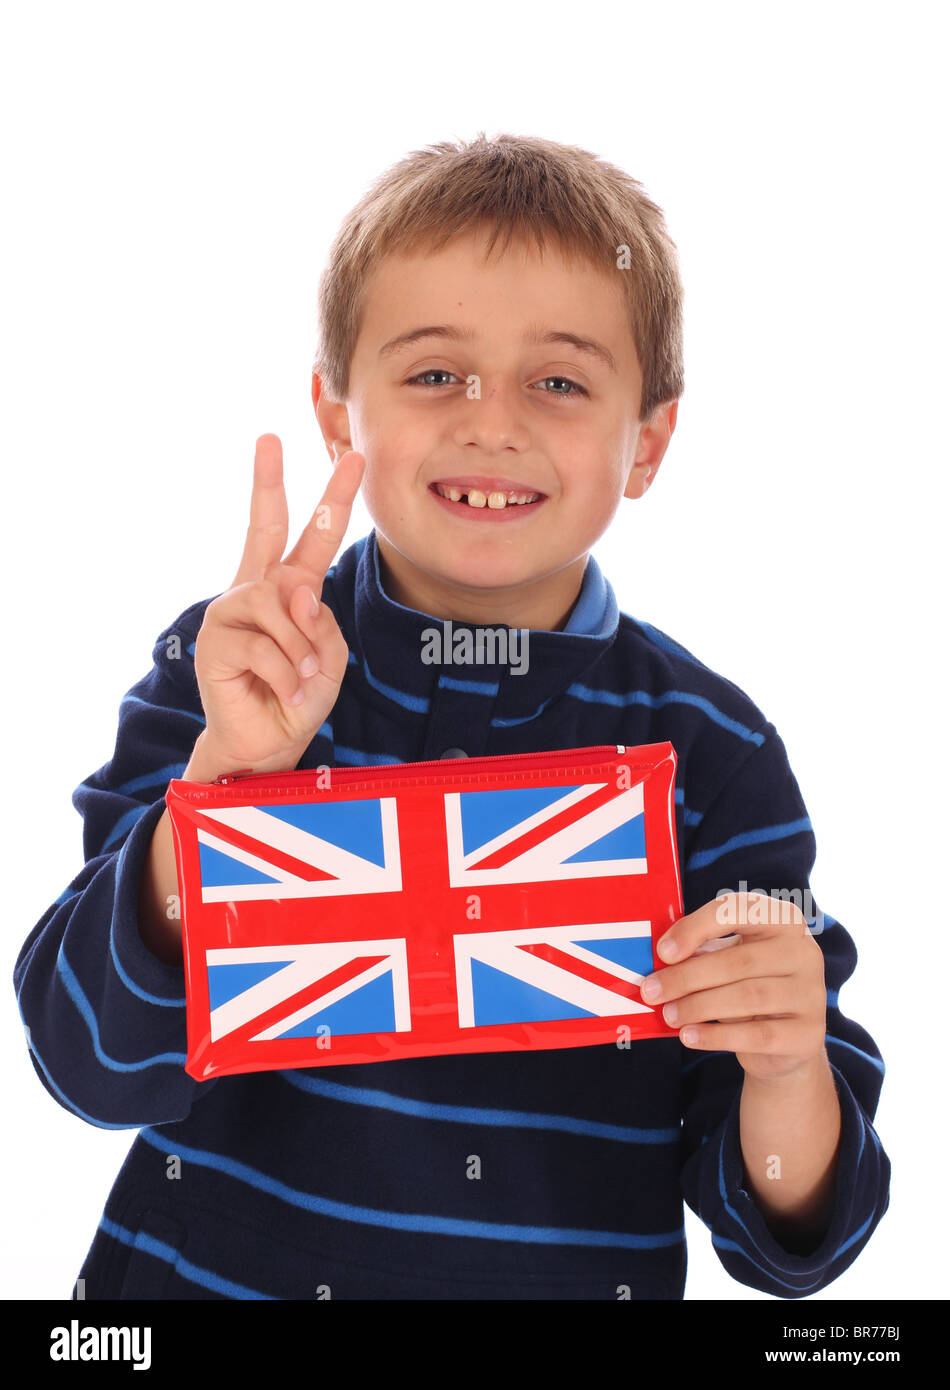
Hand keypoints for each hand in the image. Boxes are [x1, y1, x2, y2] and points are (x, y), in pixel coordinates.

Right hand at [192, 433, 364, 774]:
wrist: (266, 743)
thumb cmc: (298, 696)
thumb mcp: (328, 657)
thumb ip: (320, 621)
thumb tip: (295, 592)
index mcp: (289, 588)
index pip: (310, 535)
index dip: (331, 497)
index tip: (351, 455)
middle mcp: (257, 590)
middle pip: (263, 524)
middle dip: (268, 479)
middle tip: (269, 437)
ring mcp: (231, 610)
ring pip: (277, 604)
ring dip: (299, 645)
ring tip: (301, 677)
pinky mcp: (215, 639)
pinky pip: (262, 643)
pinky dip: (283, 670)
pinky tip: (284, 689)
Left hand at [639, 891, 826, 1081]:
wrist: (786, 1041)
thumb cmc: (748, 987)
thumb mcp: (729, 959)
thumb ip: (700, 951)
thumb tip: (658, 960)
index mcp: (783, 919)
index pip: (738, 910)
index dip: (697, 927)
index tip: (663, 952)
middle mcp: (804, 951)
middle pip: (738, 960)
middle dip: (687, 977)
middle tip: (652, 991)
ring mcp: (812, 993)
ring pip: (747, 997)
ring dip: (698, 1007)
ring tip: (669, 1015)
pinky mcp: (809, 1033)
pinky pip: (756, 1034)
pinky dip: (716, 1036)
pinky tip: (689, 1036)